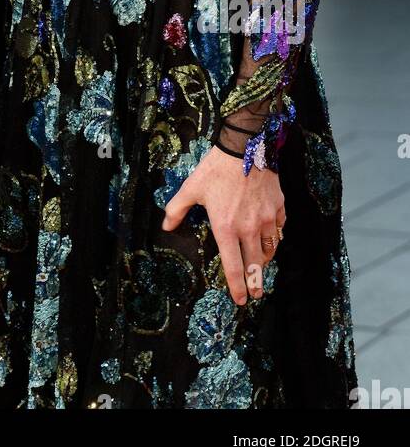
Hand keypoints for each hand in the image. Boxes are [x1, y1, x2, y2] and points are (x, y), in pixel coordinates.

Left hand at [162, 145, 284, 305]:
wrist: (244, 147)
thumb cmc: (215, 169)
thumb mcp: (191, 188)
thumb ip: (177, 209)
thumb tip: (166, 226)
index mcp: (226, 228)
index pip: (233, 266)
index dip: (236, 287)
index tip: (241, 299)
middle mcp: (249, 228)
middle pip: (255, 264)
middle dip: (255, 282)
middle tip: (256, 292)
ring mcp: (266, 219)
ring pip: (270, 249)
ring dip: (265, 260)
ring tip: (261, 266)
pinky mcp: (278, 207)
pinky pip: (279, 229)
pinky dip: (275, 237)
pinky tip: (271, 237)